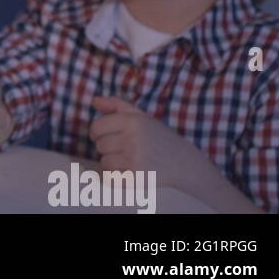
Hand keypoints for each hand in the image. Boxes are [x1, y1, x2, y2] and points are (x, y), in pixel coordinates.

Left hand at [90, 96, 208, 188]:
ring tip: (127, 159)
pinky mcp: (137, 177)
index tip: (105, 136)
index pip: (96, 127)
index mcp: (132, 121)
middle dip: (107, 147)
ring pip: (104, 162)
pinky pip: (110, 177)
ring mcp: (135, 159)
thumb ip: (116, 106)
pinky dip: (116, 176)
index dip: (97, 132)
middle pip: (99, 145)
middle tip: (123, 148)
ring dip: (111, 162)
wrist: (184, 163)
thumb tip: (94, 101)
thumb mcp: (141, 117)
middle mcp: (132, 139)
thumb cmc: (158, 137)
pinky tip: (128, 171)